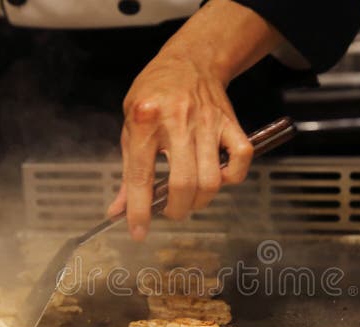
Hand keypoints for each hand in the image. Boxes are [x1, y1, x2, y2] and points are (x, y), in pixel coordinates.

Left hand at [106, 0, 282, 240]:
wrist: (189, 61)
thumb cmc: (154, 94)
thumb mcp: (130, 128)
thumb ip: (128, 171)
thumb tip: (118, 211)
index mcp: (145, 123)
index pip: (140, 177)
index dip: (139, 210)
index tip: (139, 232)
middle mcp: (178, 123)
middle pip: (183, 184)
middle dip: (175, 210)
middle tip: (170, 211)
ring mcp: (208, 123)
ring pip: (212, 180)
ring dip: (201, 201)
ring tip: (191, 200)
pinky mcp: (230, 123)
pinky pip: (241, 159)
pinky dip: (233, 177)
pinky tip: (219, 178)